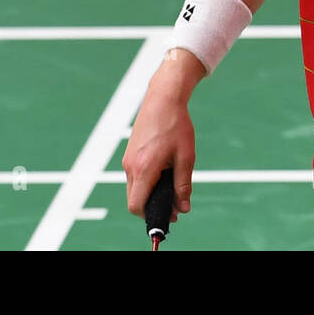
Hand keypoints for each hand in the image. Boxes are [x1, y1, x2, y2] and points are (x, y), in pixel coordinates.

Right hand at [123, 85, 195, 223]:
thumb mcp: (185, 157)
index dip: (150, 216)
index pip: (136, 206)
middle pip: (134, 200)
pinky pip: (135, 176)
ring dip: (150, 193)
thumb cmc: (176, 125)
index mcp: (143, 169)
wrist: (163, 97)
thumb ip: (183, 185)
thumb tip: (183, 208)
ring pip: (134, 188)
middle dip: (152, 206)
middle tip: (175, 205)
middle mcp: (130, 166)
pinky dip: (146, 182)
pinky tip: (164, 173)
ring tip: (172, 186)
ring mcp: (128, 159)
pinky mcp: (130, 153)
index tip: (168, 216)